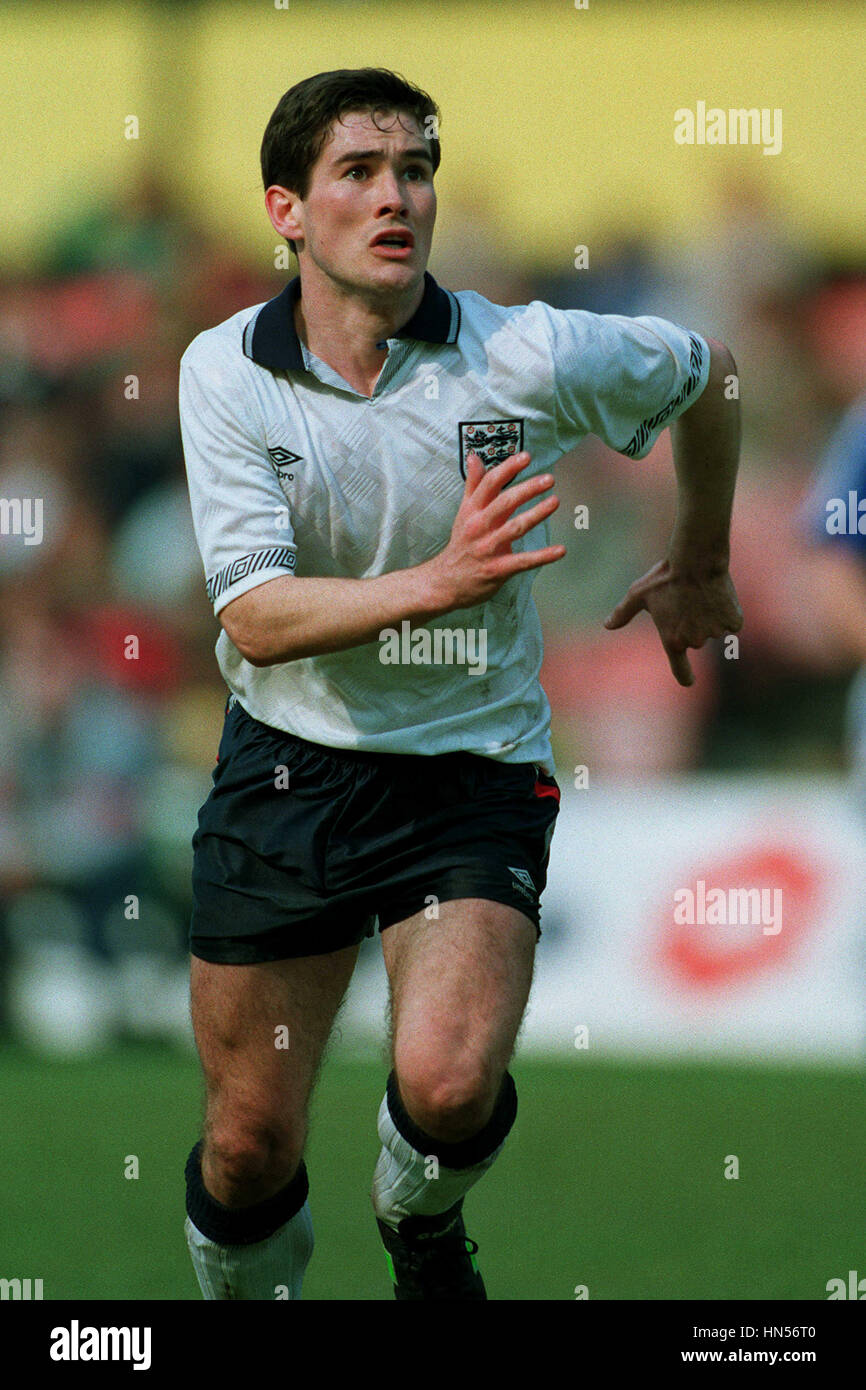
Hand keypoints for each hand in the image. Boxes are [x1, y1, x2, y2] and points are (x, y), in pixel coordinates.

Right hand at [426, 451, 565, 610]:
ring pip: (515, 528)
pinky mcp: (497, 569)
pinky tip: (560, 550)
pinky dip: (543, 556)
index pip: (489, 483)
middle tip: (548, 480)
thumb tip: (475, 457)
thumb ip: (473, 485)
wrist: (445, 582)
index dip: (508, 468)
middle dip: (527, 489)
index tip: (526, 457)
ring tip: (554, 502)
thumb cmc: (461, 544)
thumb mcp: (464, 512)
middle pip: (504, 502)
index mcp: (472, 511)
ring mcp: (488, 548)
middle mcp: (479, 526)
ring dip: (536, 514)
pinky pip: (523, 561)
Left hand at [604, 557, 742, 685]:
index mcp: (672, 640)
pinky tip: (718, 595)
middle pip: (696, 638)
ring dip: (710, 615)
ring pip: (714, 628)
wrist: (696, 560)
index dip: (685, 676)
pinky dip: (728, 611)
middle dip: (692, 623)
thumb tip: (607, 625)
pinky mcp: (733, 622)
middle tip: (686, 600)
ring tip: (701, 594)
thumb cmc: (665, 577)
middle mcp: (694, 641)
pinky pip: (732, 621)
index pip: (680, 669)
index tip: (689, 681)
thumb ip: (623, 613)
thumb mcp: (638, 594)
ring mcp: (715, 633)